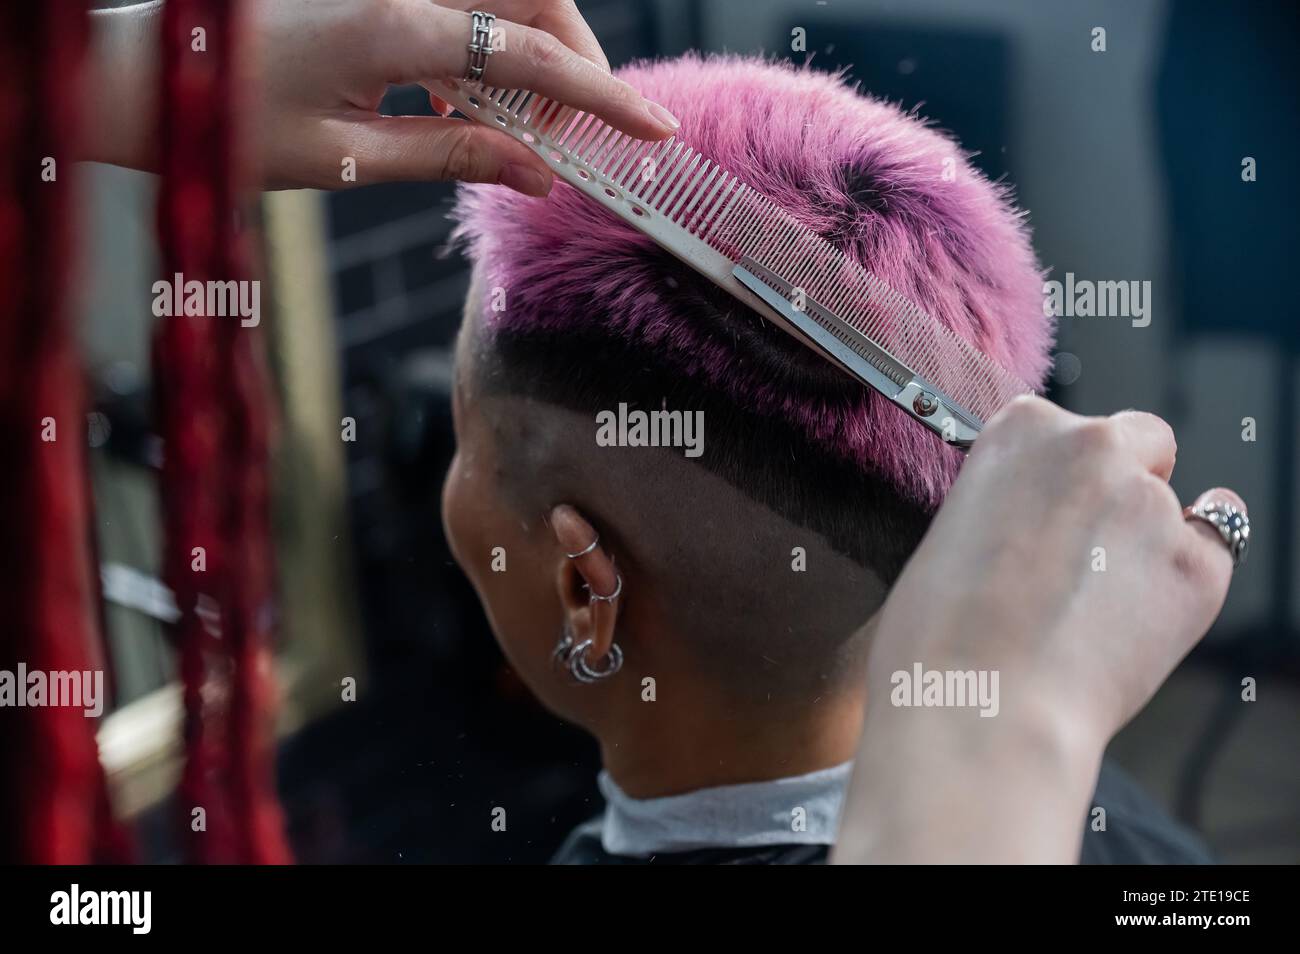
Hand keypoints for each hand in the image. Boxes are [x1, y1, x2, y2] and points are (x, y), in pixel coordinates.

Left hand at [86, 0, 678, 192]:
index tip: (655, 130)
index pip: (532, 57)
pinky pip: (459, 3)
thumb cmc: (226, 123)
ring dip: (531, 53)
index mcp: (393, 25)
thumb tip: (540, 175)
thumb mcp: (346, 160)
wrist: (142, 77)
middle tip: (570, 137)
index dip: (604, 96)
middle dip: (574, 60)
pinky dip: (483, 49)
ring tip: (512, 130)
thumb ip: (452, 155)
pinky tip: (457, 104)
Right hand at [836, 396, 1245, 862]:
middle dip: (1122, 482)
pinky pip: (1220, 545)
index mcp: (1021, 429)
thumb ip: (1004, 505)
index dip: (1061, 475)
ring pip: (1173, 504)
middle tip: (1087, 550)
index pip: (1064, 426)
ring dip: (1147, 542)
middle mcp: (1092, 448)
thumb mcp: (950, 534)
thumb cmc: (939, 636)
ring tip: (1097, 610)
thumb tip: (1034, 526)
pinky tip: (1154, 607)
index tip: (1050, 510)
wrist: (979, 706)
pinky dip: (1194, 572)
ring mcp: (1151, 504)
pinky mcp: (1198, 566)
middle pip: (1137, 441)